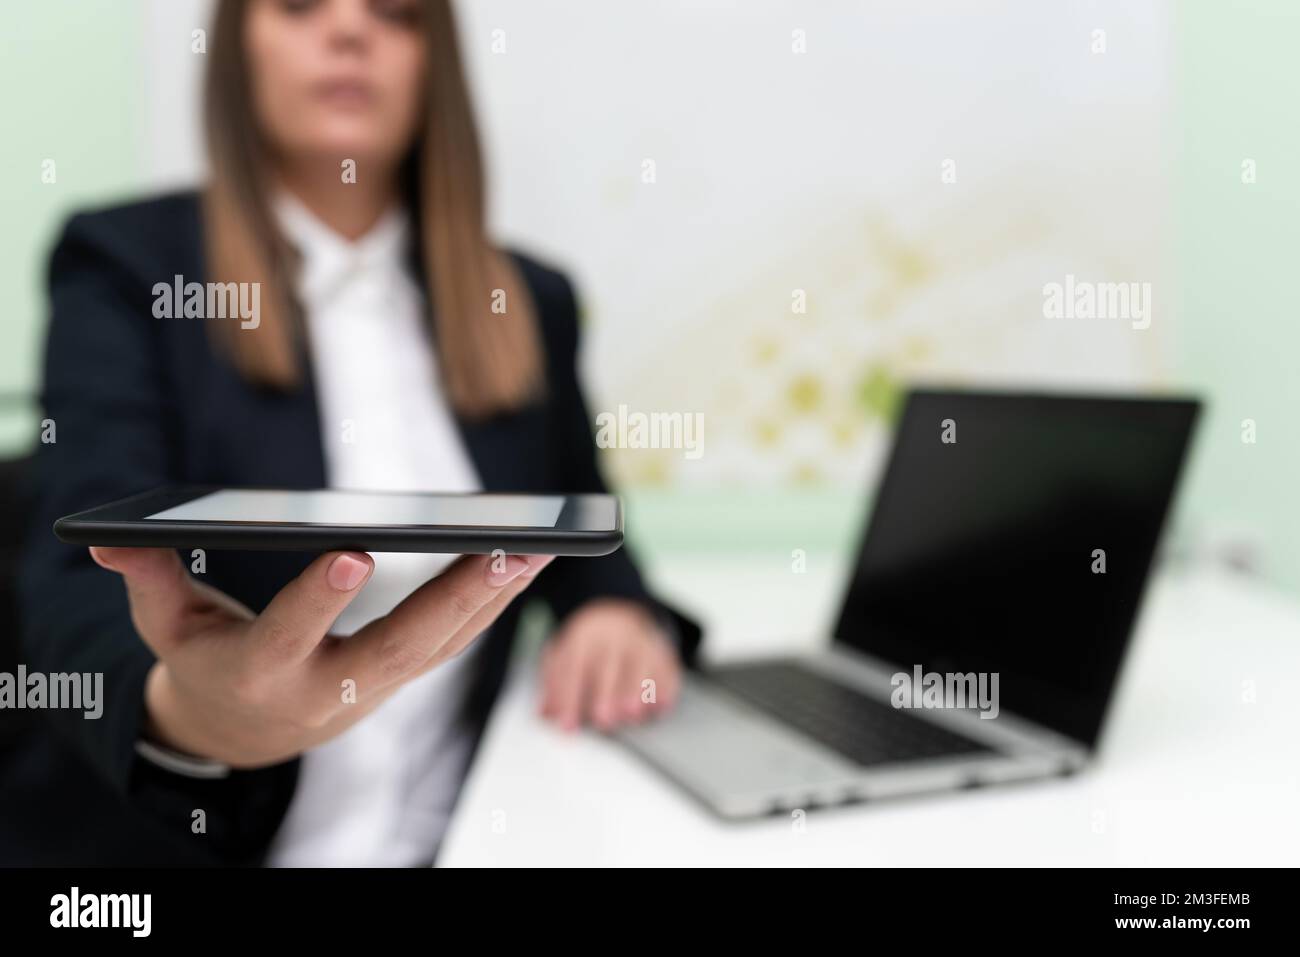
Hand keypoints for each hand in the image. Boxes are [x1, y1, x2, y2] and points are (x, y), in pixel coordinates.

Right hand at [90, 546, 552, 767]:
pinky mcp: (399, 679)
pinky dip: (489, 608)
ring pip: (440, 647)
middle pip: (398, 646)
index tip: (352, 551)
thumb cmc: (205, 666)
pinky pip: (450, 645)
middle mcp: (327, 689)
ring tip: (536, 547)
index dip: (317, 599)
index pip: (288, 636)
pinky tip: (522, 568)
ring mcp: (372, 688)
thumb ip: (147, 582)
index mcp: (261, 673)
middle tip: (507, 548)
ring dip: (492, 600)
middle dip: (454, 599)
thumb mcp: (165, 629)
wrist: (241, 734)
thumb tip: (110, 540)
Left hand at [538, 598, 681, 730]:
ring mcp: (639, 642)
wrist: (618, 612)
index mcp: (583, 638)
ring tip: (631, 714)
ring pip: (640, 664)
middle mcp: (612, 637)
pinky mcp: (662, 651)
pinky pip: (666, 667)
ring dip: (637, 690)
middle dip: (606, 692)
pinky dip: (665, 687)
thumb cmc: (588, 645)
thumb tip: (545, 715)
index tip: (567, 726)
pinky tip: (659, 706)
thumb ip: (554, 686)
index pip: (573, 668)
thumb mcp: (565, 656)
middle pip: (608, 664)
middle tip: (603, 720)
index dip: (569, 698)